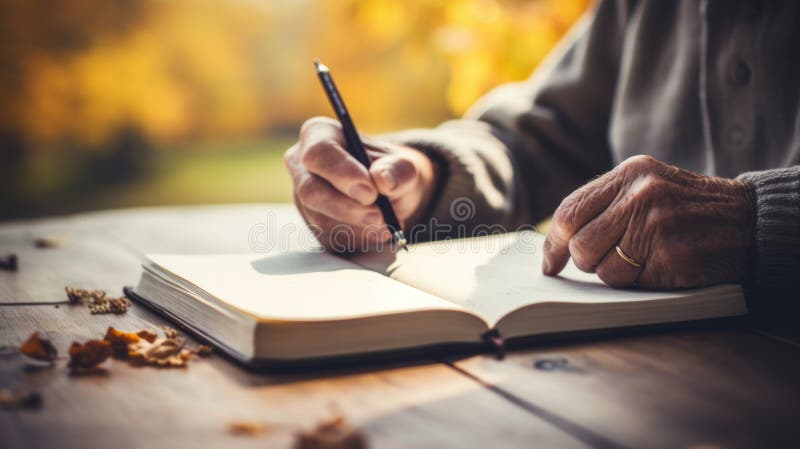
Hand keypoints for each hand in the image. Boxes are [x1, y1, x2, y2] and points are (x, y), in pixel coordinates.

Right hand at [284, 117, 436, 251]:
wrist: (391, 195)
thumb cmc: (390, 171)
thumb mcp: (403, 166)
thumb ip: (398, 170)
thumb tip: (383, 180)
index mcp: (319, 135)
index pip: (319, 152)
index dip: (343, 173)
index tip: (371, 191)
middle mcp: (301, 165)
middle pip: (311, 190)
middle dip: (348, 207)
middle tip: (380, 215)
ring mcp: (302, 198)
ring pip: (321, 218)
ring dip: (358, 226)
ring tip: (387, 223)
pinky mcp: (312, 225)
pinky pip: (329, 237)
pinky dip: (358, 238)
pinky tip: (376, 231)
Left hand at [542, 155, 754, 288]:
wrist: (748, 220)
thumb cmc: (687, 208)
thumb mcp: (647, 186)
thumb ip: (605, 204)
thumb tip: (557, 243)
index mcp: (630, 174)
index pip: (570, 211)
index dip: (553, 244)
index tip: (549, 264)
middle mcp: (641, 194)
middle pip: (581, 244)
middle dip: (587, 262)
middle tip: (610, 260)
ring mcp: (658, 224)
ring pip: (603, 269)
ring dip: (617, 274)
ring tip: (644, 258)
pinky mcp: (674, 255)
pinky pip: (632, 284)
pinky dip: (642, 282)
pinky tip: (663, 266)